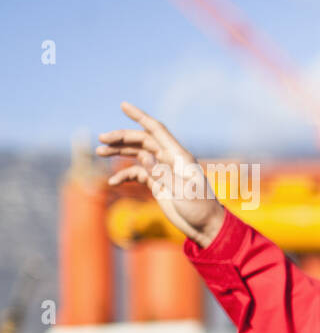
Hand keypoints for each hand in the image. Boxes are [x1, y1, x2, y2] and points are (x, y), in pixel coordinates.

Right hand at [97, 102, 226, 246]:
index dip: (140, 116)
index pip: (157, 130)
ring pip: (138, 154)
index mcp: (179, 156)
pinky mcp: (158, 184)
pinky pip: (138, 174)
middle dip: (122, 138)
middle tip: (101, 139)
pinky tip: (113, 182)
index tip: (123, 105)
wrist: (206, 228)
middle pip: (143, 141)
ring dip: (119, 152)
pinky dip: (125, 175)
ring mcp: (163, 172)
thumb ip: (162, 174)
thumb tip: (143, 157)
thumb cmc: (200, 209)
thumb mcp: (182, 191)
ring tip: (100, 152)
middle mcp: (170, 160)